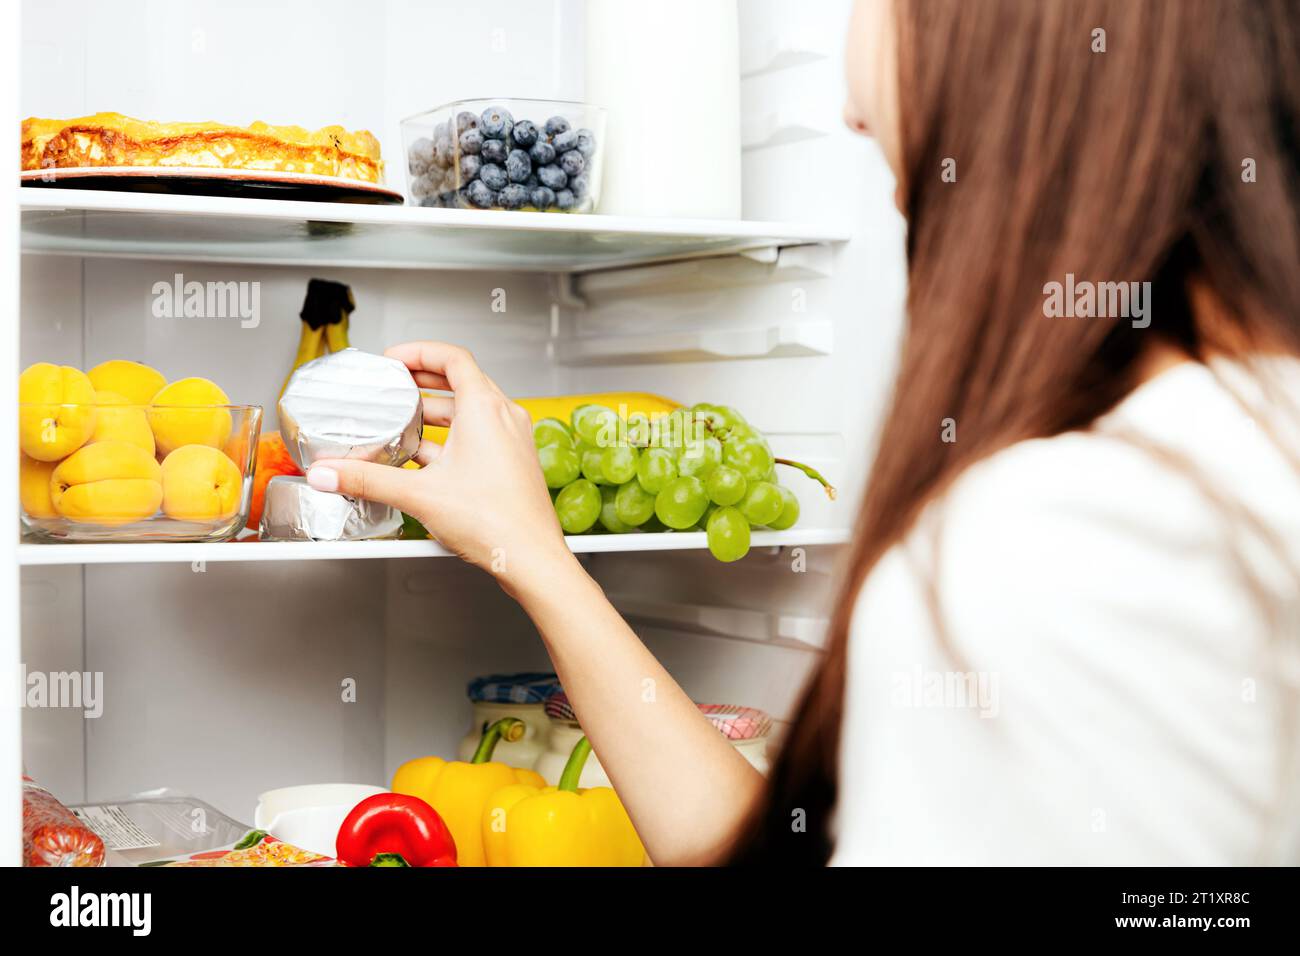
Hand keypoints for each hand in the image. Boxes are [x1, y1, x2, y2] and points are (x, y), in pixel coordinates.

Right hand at [304, 342, 571, 589]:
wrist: (532, 558)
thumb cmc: (497, 522)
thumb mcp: (419, 495)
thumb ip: (367, 480)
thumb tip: (332, 473)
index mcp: (485, 409)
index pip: (453, 357)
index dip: (419, 351)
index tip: (395, 358)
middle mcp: (505, 418)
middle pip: (460, 382)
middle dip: (423, 382)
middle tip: (395, 386)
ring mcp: (512, 440)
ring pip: (469, 412)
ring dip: (435, 414)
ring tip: (403, 424)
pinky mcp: (513, 463)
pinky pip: (479, 437)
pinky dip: (450, 440)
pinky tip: (425, 461)